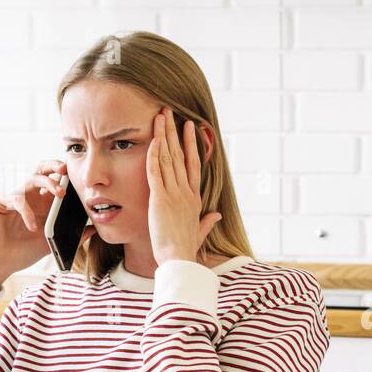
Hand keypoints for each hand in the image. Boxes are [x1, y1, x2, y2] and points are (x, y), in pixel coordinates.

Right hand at [0, 160, 87, 293]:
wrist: (0, 263)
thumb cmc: (23, 252)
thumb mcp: (52, 244)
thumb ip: (73, 237)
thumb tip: (95, 230)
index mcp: (43, 203)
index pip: (55, 181)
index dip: (67, 177)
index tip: (82, 178)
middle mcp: (29, 196)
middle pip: (41, 170)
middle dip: (54, 165)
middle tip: (66, 169)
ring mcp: (14, 197)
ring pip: (31, 179)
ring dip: (48, 183)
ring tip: (61, 194)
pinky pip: (16, 199)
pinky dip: (27, 212)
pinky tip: (33, 227)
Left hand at [146, 107, 221, 265]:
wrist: (179, 260)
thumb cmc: (186, 249)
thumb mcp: (199, 232)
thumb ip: (208, 221)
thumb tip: (217, 215)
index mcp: (194, 198)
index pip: (193, 165)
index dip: (191, 144)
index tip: (188, 128)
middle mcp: (186, 192)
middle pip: (181, 155)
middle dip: (175, 132)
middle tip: (170, 112)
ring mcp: (174, 194)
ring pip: (168, 158)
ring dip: (164, 136)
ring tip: (160, 117)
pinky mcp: (160, 199)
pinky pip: (156, 172)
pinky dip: (154, 154)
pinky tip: (153, 140)